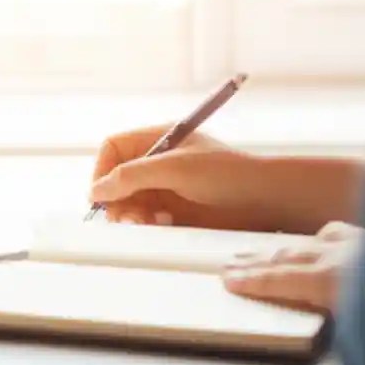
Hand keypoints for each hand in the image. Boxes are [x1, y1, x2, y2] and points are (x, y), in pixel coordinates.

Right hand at [89, 124, 276, 230]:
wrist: (268, 201)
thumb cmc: (227, 175)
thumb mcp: (176, 168)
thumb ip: (133, 176)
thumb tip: (95, 191)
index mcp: (159, 139)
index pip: (114, 149)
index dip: (102, 169)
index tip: (100, 195)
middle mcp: (159, 162)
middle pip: (117, 179)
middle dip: (117, 199)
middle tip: (127, 218)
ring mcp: (167, 187)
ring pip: (130, 202)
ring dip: (132, 214)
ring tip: (148, 223)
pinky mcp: (176, 212)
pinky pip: (147, 219)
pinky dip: (147, 225)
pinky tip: (164, 225)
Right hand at [222, 221, 364, 312]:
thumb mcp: (360, 325)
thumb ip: (330, 317)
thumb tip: (308, 311)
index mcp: (328, 279)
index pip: (278, 279)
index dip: (252, 280)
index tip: (229, 279)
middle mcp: (337, 255)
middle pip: (286, 257)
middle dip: (257, 262)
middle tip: (232, 263)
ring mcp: (357, 243)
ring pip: (309, 242)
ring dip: (282, 249)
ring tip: (262, 252)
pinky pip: (340, 234)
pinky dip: (323, 238)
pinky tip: (322, 237)